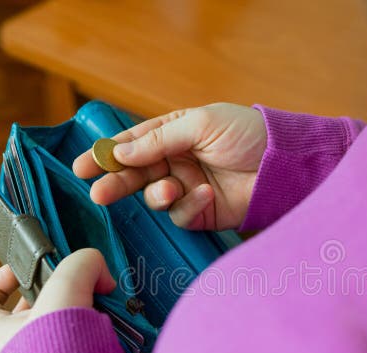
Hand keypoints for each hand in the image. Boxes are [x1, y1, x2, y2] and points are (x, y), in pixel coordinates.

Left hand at [0, 249, 115, 352]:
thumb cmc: (56, 352)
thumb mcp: (65, 290)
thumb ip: (80, 264)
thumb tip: (98, 267)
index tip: (19, 271)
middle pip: (28, 314)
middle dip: (55, 295)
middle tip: (77, 286)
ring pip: (60, 330)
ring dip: (83, 313)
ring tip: (103, 304)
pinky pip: (83, 347)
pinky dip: (100, 333)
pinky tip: (116, 325)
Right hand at [73, 103, 266, 230]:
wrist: (285, 163)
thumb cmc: (248, 133)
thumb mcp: (201, 124)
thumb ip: (159, 140)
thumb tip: (120, 151)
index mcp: (174, 135)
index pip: (133, 144)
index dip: (106, 154)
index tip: (82, 166)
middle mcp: (178, 161)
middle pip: (136, 175)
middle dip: (116, 183)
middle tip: (98, 192)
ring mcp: (189, 188)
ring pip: (155, 197)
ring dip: (156, 195)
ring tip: (168, 190)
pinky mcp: (203, 212)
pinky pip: (182, 214)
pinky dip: (189, 206)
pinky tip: (206, 194)